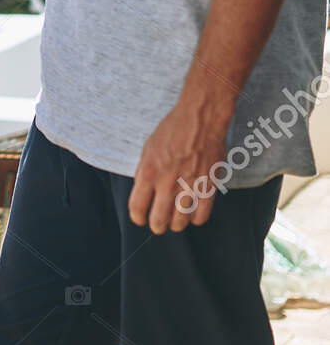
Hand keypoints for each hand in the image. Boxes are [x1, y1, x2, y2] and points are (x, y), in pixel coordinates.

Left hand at [128, 99, 231, 234]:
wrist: (200, 118)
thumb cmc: (173, 130)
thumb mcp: (148, 149)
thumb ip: (145, 173)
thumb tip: (144, 194)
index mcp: (147, 173)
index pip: (137, 209)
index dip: (138, 218)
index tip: (141, 218)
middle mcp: (166, 183)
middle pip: (158, 221)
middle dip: (157, 225)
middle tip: (159, 222)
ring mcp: (188, 186)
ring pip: (180, 222)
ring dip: (176, 224)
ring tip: (176, 218)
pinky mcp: (208, 186)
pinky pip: (201, 216)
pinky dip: (196, 219)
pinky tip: (193, 213)